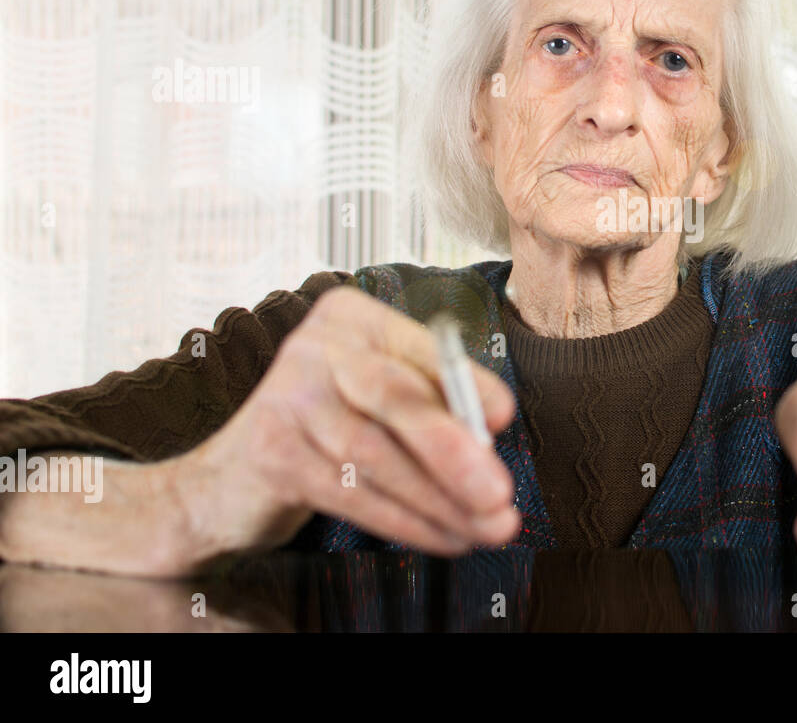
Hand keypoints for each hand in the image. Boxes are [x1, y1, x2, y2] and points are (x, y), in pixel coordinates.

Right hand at [161, 285, 519, 573]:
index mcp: (355, 319)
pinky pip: (350, 493)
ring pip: (375, 455)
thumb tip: (491, 423)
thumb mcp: (384, 397)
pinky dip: (404, 521)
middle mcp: (316, 348)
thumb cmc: (332, 426)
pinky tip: (442, 536)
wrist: (230, 477)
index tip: (505, 418)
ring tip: (486, 527)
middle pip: (394, 397)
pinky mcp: (271, 453)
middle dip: (452, 450)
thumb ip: (435, 399)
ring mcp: (286, 399)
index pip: (421, 350)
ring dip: (439, 500)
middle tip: (498, 492)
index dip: (467, 385)